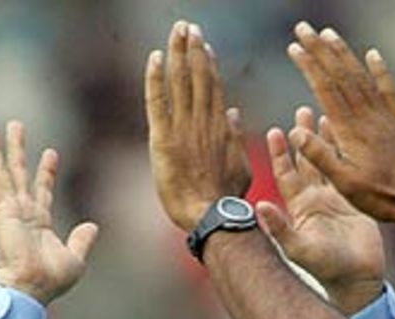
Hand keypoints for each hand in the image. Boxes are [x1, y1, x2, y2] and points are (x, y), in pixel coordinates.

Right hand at [0, 121, 97, 305]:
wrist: (32, 288)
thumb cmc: (51, 280)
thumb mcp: (76, 258)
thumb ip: (82, 240)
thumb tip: (93, 226)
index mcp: (39, 222)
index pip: (42, 190)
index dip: (46, 171)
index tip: (51, 152)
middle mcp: (22, 213)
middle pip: (17, 174)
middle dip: (16, 150)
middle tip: (15, 125)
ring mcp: (9, 212)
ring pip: (1, 174)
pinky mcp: (0, 214)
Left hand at [145, 20, 250, 231]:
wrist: (211, 215)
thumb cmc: (226, 198)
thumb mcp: (240, 167)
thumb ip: (236, 138)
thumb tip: (235, 112)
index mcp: (221, 128)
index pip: (214, 88)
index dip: (209, 64)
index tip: (205, 45)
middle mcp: (203, 122)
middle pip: (198, 77)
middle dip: (194, 50)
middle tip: (189, 27)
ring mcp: (184, 128)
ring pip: (180, 82)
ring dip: (178, 54)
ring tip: (177, 31)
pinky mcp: (164, 138)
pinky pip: (158, 101)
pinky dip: (156, 78)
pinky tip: (154, 58)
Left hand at [257, 107, 384, 313]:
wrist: (357, 280)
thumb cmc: (326, 269)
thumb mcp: (299, 249)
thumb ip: (280, 228)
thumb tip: (259, 207)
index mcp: (299, 207)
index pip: (285, 173)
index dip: (279, 153)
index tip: (275, 132)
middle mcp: (315, 198)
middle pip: (306, 160)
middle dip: (303, 136)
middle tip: (301, 110)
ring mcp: (336, 198)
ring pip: (328, 162)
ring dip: (325, 140)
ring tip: (324, 114)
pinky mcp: (356, 200)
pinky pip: (350, 170)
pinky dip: (347, 153)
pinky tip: (349, 135)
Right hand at [285, 22, 394, 230]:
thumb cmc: (382, 198)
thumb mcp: (345, 185)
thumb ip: (321, 157)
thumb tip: (296, 132)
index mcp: (351, 132)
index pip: (326, 90)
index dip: (309, 66)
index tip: (294, 47)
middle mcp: (368, 118)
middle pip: (341, 76)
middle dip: (321, 50)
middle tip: (303, 28)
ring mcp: (386, 118)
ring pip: (362, 78)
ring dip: (344, 54)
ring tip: (329, 35)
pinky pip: (390, 91)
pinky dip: (380, 71)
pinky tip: (373, 54)